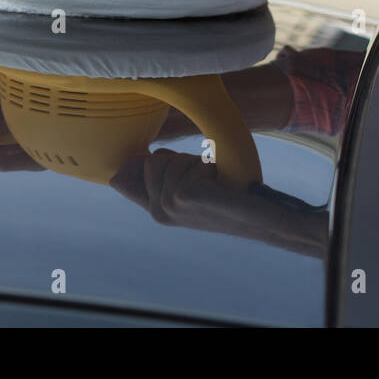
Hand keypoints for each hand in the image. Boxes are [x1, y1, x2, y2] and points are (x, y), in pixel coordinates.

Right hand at [110, 149, 327, 254]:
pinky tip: (220, 184)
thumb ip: (156, 179)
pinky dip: (205, 165)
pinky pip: (185, 162)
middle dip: (180, 160)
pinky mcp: (183, 197)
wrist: (259, 218)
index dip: (140, 164)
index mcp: (155, 210)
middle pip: (152, 160)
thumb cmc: (227, 198)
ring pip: (169, 159)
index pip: (123, 179)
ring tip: (215, 183)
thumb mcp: (186, 187)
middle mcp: (159, 213)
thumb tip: (118, 172)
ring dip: (196, 163)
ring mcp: (169, 207)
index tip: (178, 171)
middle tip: (205, 180)